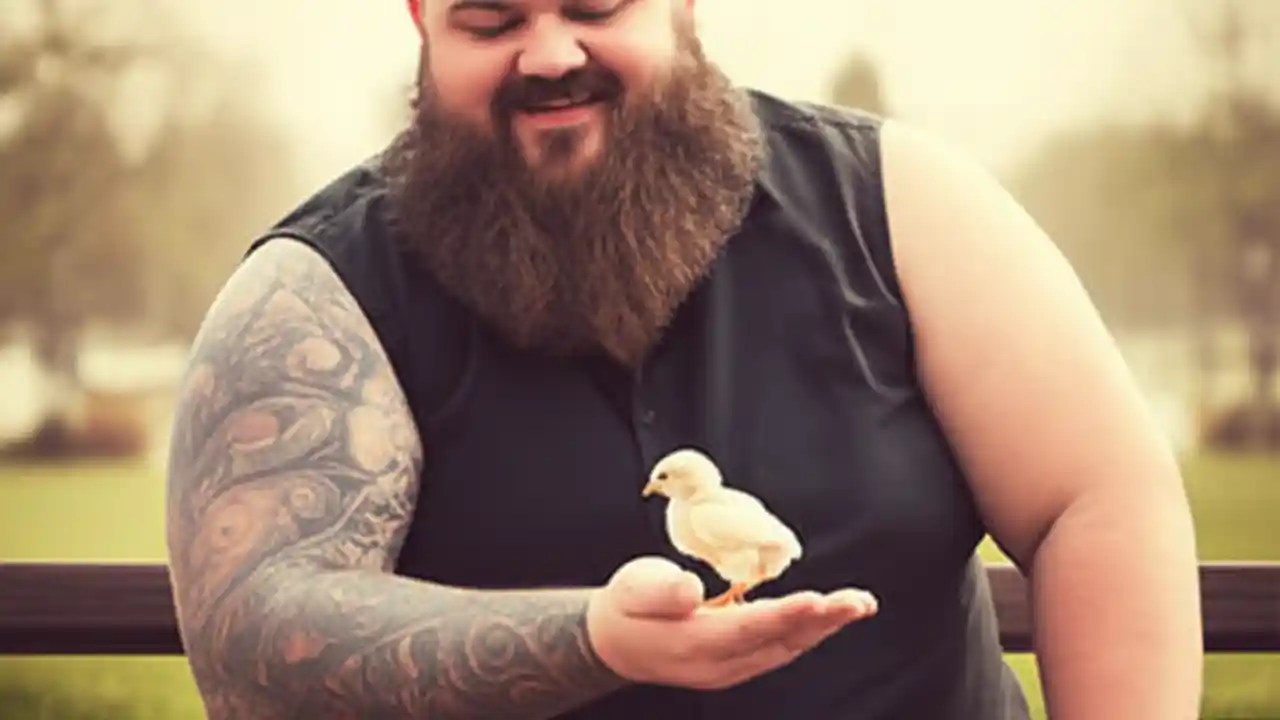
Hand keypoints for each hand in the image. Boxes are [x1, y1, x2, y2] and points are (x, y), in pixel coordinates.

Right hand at [585, 557, 877, 690]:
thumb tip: (692, 590)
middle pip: (777, 643)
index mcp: (690, 644)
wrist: (616, 642)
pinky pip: (781, 648)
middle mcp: (718, 665)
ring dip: (824, 627)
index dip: (783, 616)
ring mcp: (731, 669)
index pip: (745, 629)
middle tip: (857, 602)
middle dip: (821, 621)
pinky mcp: (739, 663)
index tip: (817, 601)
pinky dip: (809, 630)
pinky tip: (830, 614)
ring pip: (786, 648)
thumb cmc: (627, 606)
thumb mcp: (632, 587)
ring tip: (858, 605)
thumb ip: (661, 589)